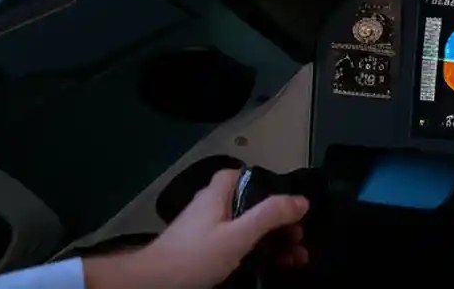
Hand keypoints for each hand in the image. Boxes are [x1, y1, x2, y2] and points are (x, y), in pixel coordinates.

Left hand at [84, 168, 309, 288]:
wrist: (151, 284)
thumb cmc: (195, 256)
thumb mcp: (238, 235)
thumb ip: (270, 215)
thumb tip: (302, 200)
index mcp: (217, 195)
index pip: (242, 175)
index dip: (266, 184)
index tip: (288, 204)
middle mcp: (211, 208)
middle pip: (251, 205)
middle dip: (278, 222)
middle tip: (298, 239)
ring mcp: (205, 231)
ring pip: (245, 228)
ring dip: (271, 240)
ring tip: (294, 258)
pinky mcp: (202, 251)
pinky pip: (236, 244)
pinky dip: (254, 252)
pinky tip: (269, 265)